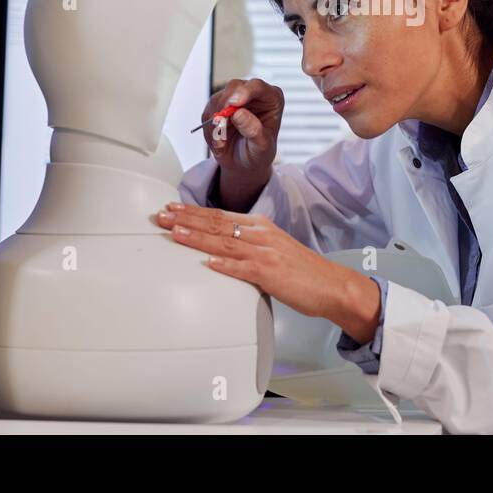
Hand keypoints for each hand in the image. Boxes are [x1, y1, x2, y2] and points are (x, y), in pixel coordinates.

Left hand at [153, 202, 379, 339]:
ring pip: (225, 241)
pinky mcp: (270, 273)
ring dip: (197, 237)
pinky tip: (207, 262)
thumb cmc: (302, 269)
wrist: (331, 284)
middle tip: (161, 216)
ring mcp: (265, 253)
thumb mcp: (273, 247)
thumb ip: (247, 243)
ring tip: (174, 233)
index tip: (172, 209)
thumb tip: (220, 246)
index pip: (220, 214)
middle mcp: (260, 235)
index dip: (193, 212)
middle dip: (186, 219)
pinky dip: (224, 264)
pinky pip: (243, 268)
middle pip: (217, 223)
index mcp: (260, 226)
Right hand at [202, 78, 283, 209]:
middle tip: (220, 125)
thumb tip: (239, 113)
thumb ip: (253, 130)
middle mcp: (253, 94)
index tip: (234, 102)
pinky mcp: (218, 107)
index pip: (258, 86)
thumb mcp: (261, 147)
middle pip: (234, 87)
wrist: (244, 164)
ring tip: (223, 143)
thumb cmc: (258, 153)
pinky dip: (210, 129)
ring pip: (217, 100)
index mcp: (271, 99)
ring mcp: (234, 98)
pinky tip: (219, 142)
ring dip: (216, 123)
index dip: (245, 92)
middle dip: (224, 106)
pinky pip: (208, 113)